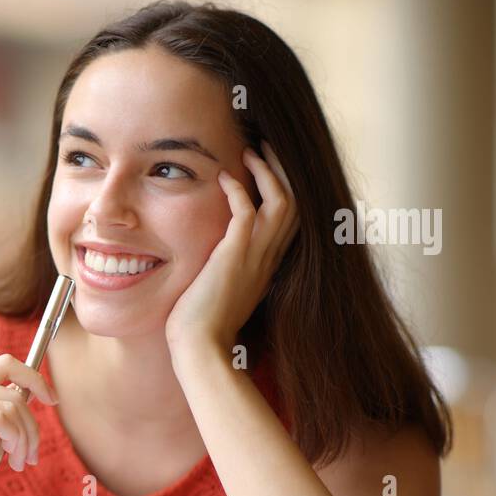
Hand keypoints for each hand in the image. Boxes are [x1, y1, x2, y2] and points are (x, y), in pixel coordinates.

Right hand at [0, 353, 56, 495]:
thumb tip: (31, 394)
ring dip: (26, 439)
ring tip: (21, 462)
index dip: (34, 377)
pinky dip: (15, 440)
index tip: (52, 400)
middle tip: (32, 455)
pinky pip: (0, 420)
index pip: (5, 362)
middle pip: (14, 390)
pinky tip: (10, 460)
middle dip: (33, 425)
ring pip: (11, 407)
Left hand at [165, 142, 298, 363]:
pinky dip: (238, 191)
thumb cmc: (202, 325)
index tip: (265, 170)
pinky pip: (247, 213)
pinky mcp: (235, 256)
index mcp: (268, 265)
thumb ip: (227, 269)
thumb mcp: (222, 289)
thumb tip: (214, 258)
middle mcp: (269, 258)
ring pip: (282, 202)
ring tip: (250, 151)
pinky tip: (223, 178)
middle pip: (296, 203)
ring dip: (267, 173)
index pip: (289, 220)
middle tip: (264, 147)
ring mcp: (255, 257)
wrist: (200, 347)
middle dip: (283, 171)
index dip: (282, 190)